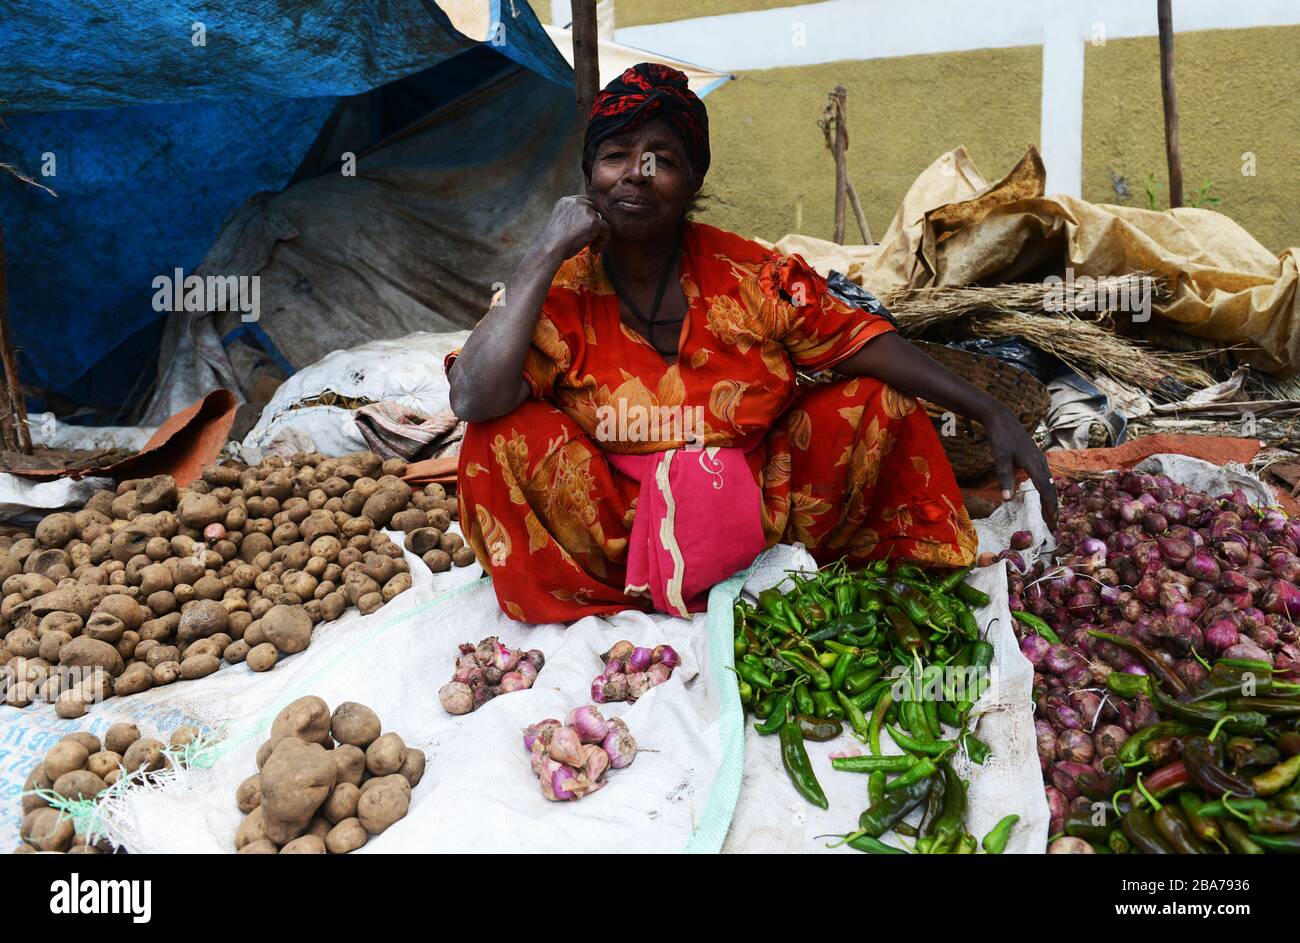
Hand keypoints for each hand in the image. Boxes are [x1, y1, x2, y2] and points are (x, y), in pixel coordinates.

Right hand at [537, 195, 610, 261]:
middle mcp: (576, 202)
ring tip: (590, 247)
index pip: (585, 202)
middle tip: (589, 240)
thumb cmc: (551, 243)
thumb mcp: (560, 223)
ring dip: (598, 234)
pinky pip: (607, 229)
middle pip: (595, 210)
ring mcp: (586, 210)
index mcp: (566, 201)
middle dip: (594, 225)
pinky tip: (593, 249)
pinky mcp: (594, 221)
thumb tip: (586, 225)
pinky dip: (603, 240)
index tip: (585, 231)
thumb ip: (572, 218)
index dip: (588, 217)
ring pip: (601, 220)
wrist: (550, 249)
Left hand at [983, 406, 1058, 529]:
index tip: (1053, 522)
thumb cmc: (1001, 438)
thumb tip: (1007, 499)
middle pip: (1051, 489)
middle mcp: (1041, 463)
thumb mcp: (1000, 458)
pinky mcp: (1036, 459)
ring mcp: (1040, 460)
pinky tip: (1044, 498)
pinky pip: (1046, 479)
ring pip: (1049, 484)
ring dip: (1050, 500)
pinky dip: (1047, 491)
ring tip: (1050, 516)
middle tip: (1054, 526)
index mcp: (1035, 464)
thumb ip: (1004, 478)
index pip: (1046, 490)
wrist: (1003, 419)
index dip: (1050, 507)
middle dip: (1053, 508)